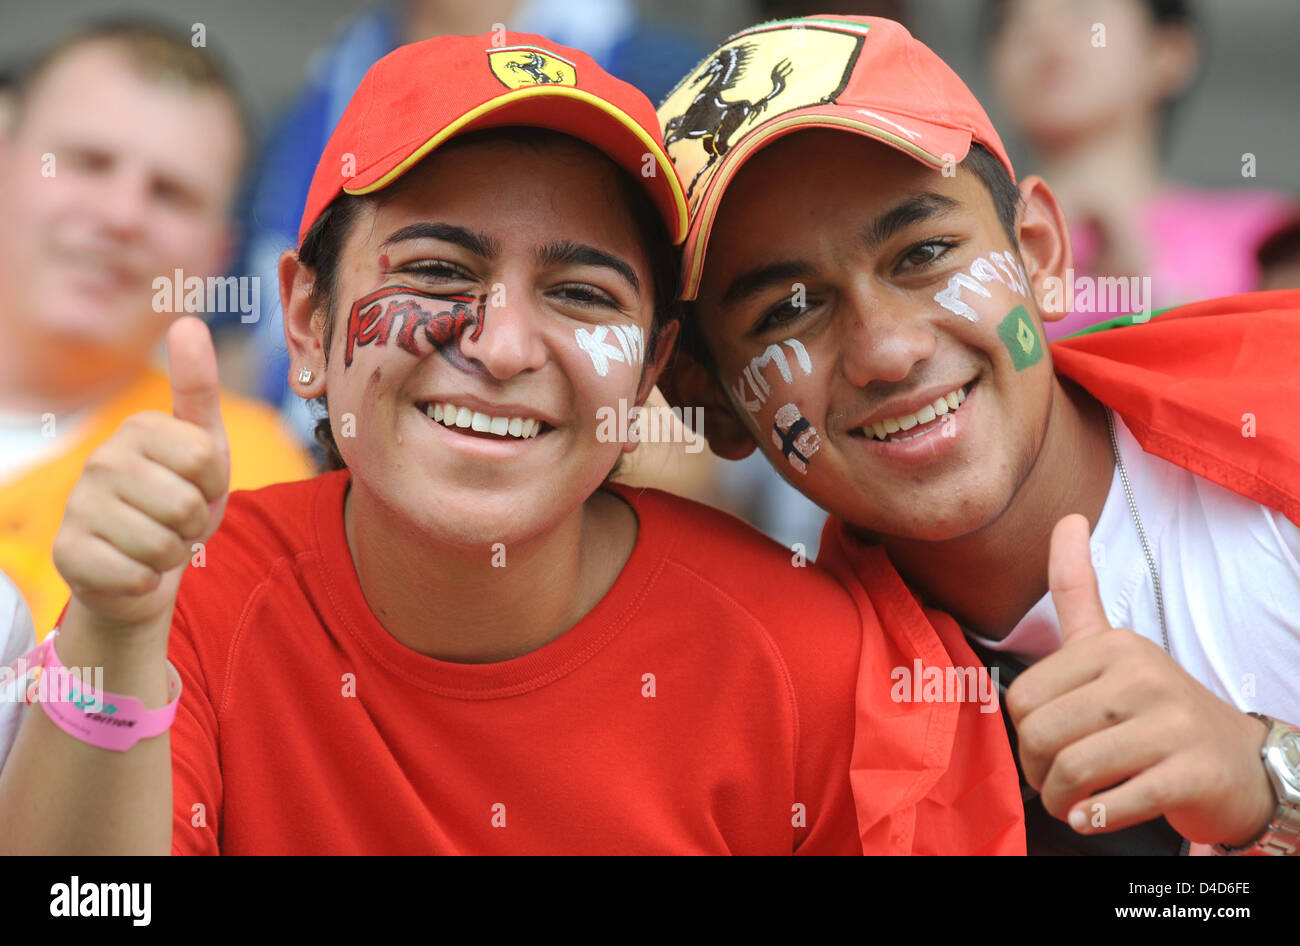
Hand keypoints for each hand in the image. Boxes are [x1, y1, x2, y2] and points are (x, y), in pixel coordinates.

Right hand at [53, 317, 230, 634]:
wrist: (144, 564)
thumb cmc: (179, 499)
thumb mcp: (204, 446)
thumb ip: (199, 388)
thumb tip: (187, 321)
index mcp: (139, 428)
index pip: (208, 461)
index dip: (214, 485)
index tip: (198, 486)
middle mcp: (101, 460)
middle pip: (187, 506)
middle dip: (194, 525)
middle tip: (176, 521)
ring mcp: (79, 506)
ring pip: (162, 545)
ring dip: (172, 555)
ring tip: (156, 543)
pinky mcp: (67, 554)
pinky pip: (136, 576)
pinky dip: (147, 581)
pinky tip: (132, 568)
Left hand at [1004, 514, 1274, 846]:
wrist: (1240, 763)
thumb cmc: (1155, 709)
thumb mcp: (1113, 646)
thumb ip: (1078, 591)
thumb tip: (1067, 519)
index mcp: (1114, 646)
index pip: (1022, 698)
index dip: (1022, 734)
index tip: (1044, 746)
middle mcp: (1143, 676)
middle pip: (1041, 735)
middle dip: (1037, 772)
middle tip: (1055, 784)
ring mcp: (1172, 724)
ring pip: (1074, 769)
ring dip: (1063, 800)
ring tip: (1073, 804)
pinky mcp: (1193, 773)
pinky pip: (1119, 802)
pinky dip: (1097, 817)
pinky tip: (1095, 818)